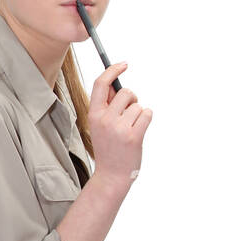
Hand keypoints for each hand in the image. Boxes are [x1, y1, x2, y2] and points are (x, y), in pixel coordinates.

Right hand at [88, 62, 151, 185]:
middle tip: (129, 112)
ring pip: (138, 104)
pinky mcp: (134, 136)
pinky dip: (146, 119)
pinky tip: (139, 131)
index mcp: (93, 114)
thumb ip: (107, 106)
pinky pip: (147, 113)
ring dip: (139, 113)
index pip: (101, 84)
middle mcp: (105, 119)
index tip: (123, 65)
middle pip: (126, 92)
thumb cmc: (108, 147)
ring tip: (131, 128)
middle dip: (132, 99)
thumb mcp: (99, 126)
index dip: (112, 70)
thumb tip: (119, 85)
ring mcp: (119, 128)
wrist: (111, 175)